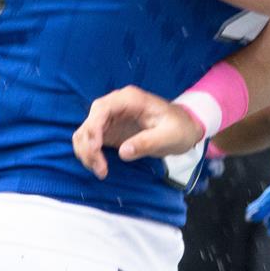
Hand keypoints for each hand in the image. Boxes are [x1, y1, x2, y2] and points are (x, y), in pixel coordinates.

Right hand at [72, 85, 203, 179]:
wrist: (184, 128)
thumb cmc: (179, 128)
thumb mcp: (169, 136)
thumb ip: (147, 142)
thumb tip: (123, 151)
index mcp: (130, 99)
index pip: (101, 109)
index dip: (93, 130)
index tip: (96, 151)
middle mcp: (115, 105)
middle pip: (89, 122)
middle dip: (89, 147)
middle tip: (101, 169)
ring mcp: (110, 117)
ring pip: (85, 132)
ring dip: (86, 152)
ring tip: (101, 171)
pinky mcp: (109, 130)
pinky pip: (90, 140)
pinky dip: (89, 154)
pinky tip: (100, 166)